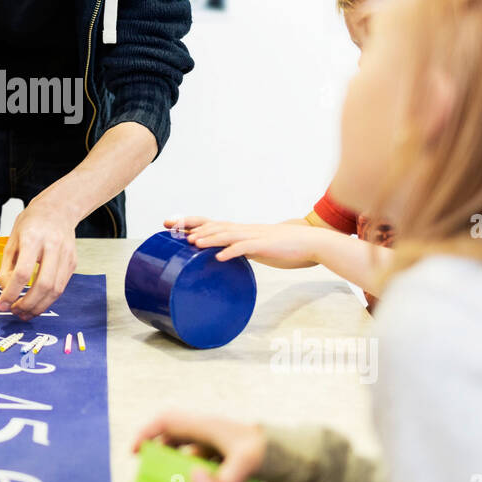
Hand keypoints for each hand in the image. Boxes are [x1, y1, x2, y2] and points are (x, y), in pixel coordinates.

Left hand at [0, 198, 76, 318]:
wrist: (59, 209)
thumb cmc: (32, 223)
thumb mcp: (12, 240)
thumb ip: (7, 266)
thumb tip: (5, 291)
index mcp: (33, 238)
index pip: (23, 273)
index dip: (11, 293)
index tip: (1, 304)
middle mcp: (53, 247)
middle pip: (43, 285)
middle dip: (27, 304)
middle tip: (15, 312)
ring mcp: (66, 255)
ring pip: (55, 290)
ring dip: (39, 307)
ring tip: (25, 313)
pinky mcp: (73, 263)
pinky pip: (61, 287)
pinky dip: (48, 300)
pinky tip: (36, 303)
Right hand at [125, 410, 266, 481]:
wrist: (287, 453)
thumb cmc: (266, 451)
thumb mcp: (246, 463)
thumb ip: (228, 479)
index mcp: (206, 425)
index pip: (167, 420)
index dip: (146, 432)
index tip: (134, 451)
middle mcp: (207, 430)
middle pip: (172, 434)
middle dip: (156, 449)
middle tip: (147, 469)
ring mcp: (214, 441)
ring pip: (184, 447)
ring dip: (173, 461)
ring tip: (167, 481)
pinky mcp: (221, 452)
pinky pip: (197, 458)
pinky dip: (189, 470)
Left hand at [181, 219, 323, 269]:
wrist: (310, 243)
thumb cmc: (284, 248)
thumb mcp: (257, 249)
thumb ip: (241, 250)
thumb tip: (223, 258)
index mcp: (241, 230)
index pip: (211, 223)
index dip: (191, 222)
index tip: (171, 223)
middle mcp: (244, 229)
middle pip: (213, 224)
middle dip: (191, 225)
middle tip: (171, 227)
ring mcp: (254, 236)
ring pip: (227, 234)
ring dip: (208, 238)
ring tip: (193, 243)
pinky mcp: (265, 245)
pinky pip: (245, 247)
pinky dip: (231, 252)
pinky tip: (219, 258)